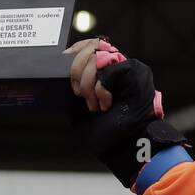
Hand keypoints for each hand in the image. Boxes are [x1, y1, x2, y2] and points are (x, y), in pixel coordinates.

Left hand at [65, 37, 189, 188]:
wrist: (122, 148)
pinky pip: (109, 70)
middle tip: (78, 94)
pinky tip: (105, 104)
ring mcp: (126, 67)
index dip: (73, 53)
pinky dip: (101, 89)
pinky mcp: (136, 71)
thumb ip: (73, 87)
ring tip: (93, 105)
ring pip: (97, 56)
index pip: (86, 46)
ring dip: (88, 83)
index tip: (63, 72)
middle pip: (90, 46)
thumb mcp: (77, 107)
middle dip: (77, 71)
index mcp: (101, 71)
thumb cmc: (103, 132)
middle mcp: (114, 65)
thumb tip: (58, 71)